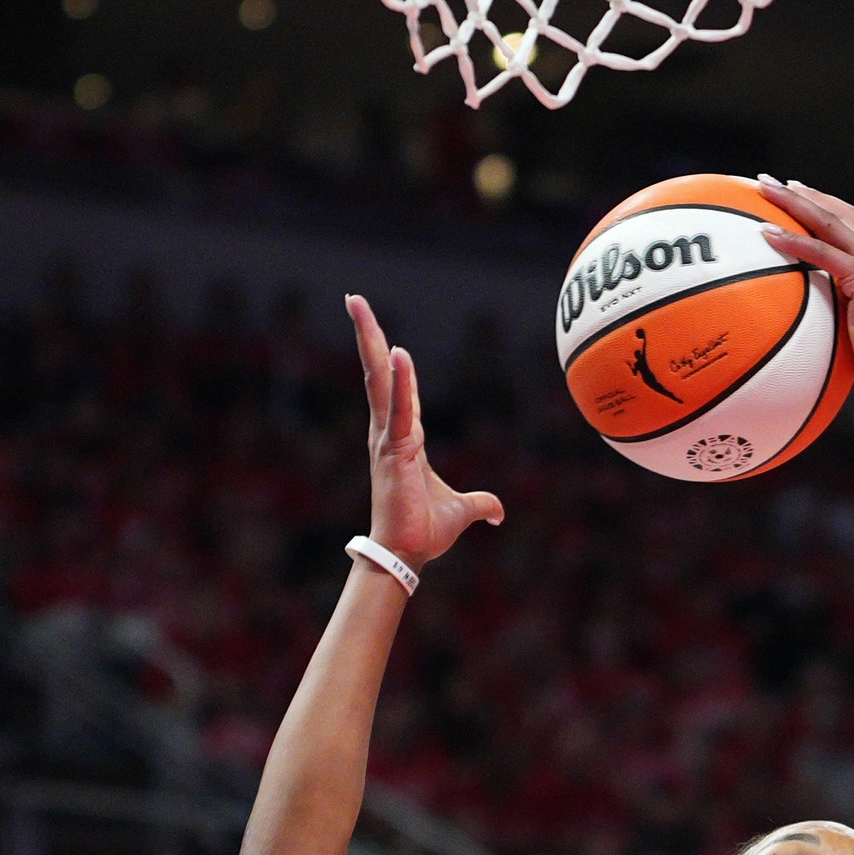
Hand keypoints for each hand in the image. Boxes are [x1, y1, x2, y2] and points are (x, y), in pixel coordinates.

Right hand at [347, 295, 502, 570]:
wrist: (408, 555)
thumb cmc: (424, 532)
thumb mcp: (461, 511)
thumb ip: (480, 505)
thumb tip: (498, 512)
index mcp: (404, 438)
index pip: (397, 389)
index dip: (390, 361)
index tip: (383, 334)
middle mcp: (389, 431)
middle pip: (377, 372)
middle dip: (366, 334)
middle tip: (354, 299)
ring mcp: (387, 438)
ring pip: (378, 379)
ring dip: (370, 340)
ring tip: (358, 304)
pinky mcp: (393, 451)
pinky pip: (398, 409)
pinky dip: (400, 380)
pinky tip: (398, 351)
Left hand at [755, 178, 853, 393]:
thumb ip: (840, 311)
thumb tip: (809, 318)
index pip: (852, 223)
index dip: (824, 206)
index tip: (797, 194)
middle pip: (839, 212)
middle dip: (804, 194)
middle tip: (771, 182)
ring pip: (829, 221)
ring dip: (794, 202)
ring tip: (764, 190)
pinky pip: (822, 253)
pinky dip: (793, 241)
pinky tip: (767, 233)